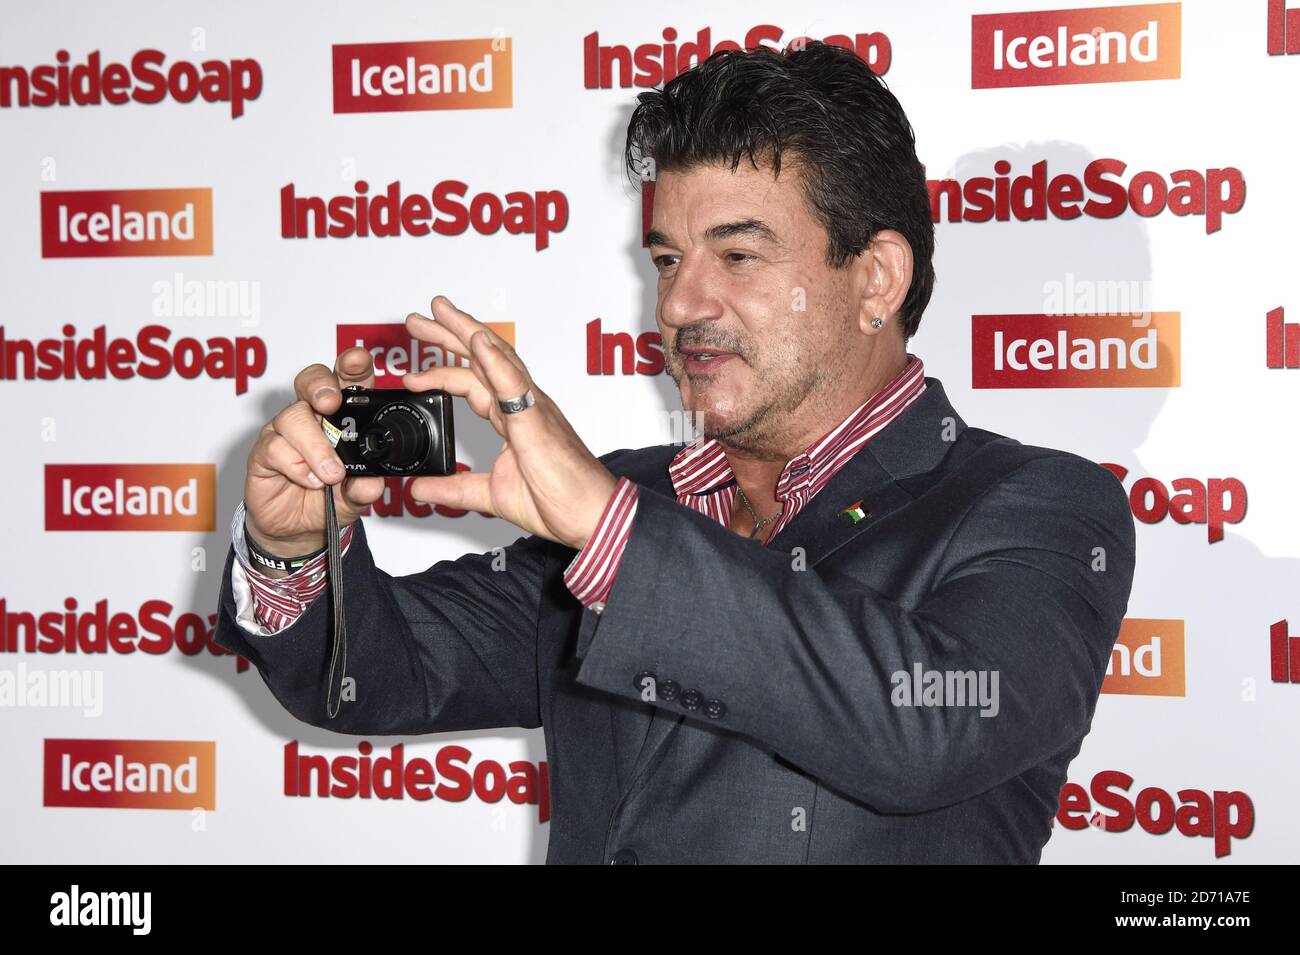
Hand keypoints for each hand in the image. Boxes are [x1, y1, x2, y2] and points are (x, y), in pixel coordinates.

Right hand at [243, 347, 387, 568]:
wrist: (297, 531)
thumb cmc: (329, 501)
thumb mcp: (355, 498)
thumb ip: (364, 489)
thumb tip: (372, 483)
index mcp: (342, 417)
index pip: (347, 381)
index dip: (352, 366)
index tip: (357, 361)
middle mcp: (312, 416)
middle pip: (311, 380)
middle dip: (321, 385)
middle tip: (330, 403)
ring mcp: (285, 432)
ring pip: (293, 417)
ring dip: (315, 446)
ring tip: (330, 475)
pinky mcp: (264, 452)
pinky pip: (275, 447)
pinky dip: (295, 466)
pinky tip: (309, 481)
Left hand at [402, 296, 617, 548]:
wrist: (588, 515)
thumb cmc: (558, 500)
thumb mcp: (491, 495)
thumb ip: (455, 488)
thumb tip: (419, 488)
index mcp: (513, 418)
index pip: (473, 382)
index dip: (442, 371)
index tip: (413, 372)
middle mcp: (523, 405)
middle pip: (482, 358)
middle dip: (448, 335)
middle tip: (418, 317)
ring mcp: (532, 408)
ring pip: (496, 358)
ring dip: (466, 332)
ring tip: (439, 311)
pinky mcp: (537, 421)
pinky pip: (514, 385)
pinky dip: (495, 360)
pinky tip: (477, 341)